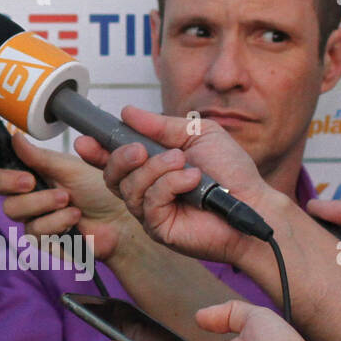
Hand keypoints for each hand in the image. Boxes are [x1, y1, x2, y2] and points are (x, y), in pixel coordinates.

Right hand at [0, 132, 133, 259]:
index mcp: (29, 166)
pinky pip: (32, 231)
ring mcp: (30, 213)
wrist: (120, 221)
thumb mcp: (70, 166)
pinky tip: (73, 219)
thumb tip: (14, 137)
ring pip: (12, 209)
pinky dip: (55, 223)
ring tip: (68, 201)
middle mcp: (24, 189)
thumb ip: (39, 157)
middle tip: (30, 181)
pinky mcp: (40, 237)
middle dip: (7, 181)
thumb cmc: (99, 190)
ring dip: (42, 204)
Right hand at [77, 106, 271, 265]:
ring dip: (156, 169)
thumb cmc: (232, 173)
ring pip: (129, 187)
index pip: (113, 160)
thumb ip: (161, 126)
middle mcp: (146, 190)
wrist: (254, 203)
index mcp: (151, 167)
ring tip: (182, 163)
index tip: (86, 140)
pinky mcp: (158, 228)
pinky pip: (149, 202)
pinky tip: (191, 180)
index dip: (96, 151)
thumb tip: (128, 113)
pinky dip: (170, 184)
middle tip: (140, 149)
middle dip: (120, 158)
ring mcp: (150, 211)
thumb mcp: (196, 135)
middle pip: (111, 175)